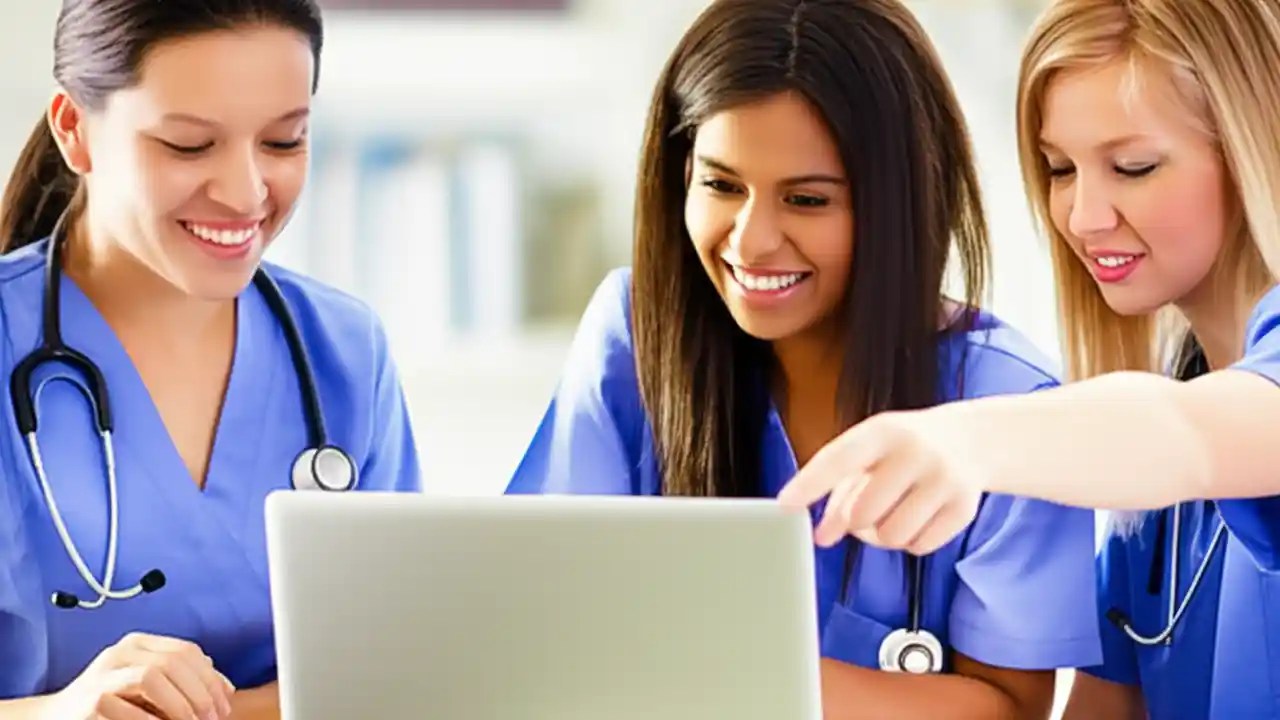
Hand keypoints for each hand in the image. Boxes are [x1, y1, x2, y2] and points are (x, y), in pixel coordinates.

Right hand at [49, 632, 234, 719]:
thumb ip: (184, 682)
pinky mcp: (90, 699)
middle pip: (174, 662)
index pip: (187, 651)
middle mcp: (121, 652)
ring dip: (179, 704)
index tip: (224, 705)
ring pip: (152, 676)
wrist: (58, 719)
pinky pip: (127, 706)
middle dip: (200, 693)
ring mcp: (103, 674)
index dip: (211, 678)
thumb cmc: (114, 704)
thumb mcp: (152, 688)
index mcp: (140, 644)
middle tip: (213, 719)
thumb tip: (226, 687)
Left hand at [777, 408, 985, 553]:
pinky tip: (918, 516)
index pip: (839, 458)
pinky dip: (911, 541)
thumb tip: (822, 537)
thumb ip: (838, 494)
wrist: (969, 440)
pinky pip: (919, 547)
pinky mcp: (964, 508)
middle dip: (855, 521)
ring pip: (891, 536)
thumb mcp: (868, 457)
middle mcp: (917, 452)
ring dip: (882, 535)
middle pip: (863, 513)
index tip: (785, 504)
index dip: (810, 483)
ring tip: (890, 512)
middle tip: (863, 509)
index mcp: (884, 431)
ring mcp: (945, 480)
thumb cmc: (901, 451)